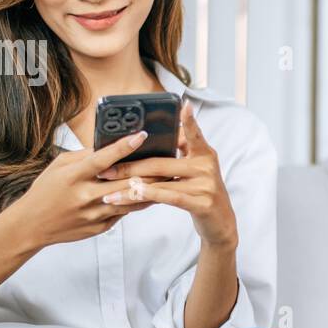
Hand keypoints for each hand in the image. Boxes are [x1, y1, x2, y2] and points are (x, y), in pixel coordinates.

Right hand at [1, 130, 156, 249]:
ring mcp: (95, 213)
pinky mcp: (101, 226)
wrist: (32, 225)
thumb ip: (84, 156)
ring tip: (168, 176)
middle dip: (150, 170)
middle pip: (125, 182)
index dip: (122, 147)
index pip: (102, 160)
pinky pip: (126, 212)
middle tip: (169, 158)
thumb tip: (109, 146)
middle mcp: (85, 196)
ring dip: (152, 188)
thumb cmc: (46, 191)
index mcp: (73, 177)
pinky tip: (153, 193)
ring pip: (131, 200)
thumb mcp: (59, 166)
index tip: (141, 135)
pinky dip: (139, 202)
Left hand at [96, 100, 237, 249]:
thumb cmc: (201, 193)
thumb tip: (155, 137)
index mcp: (205, 153)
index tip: (184, 105)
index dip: (189, 121)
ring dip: (132, 188)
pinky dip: (150, 196)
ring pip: (161, 183)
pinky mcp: (203, 203)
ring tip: (109, 193)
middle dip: (130, 167)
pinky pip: (170, 197)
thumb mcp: (196, 169)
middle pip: (161, 163)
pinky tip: (133, 196)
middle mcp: (207, 166)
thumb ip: (182, 152)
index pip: (194, 134)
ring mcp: (206, 185)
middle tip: (106, 170)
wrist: (221, 223)